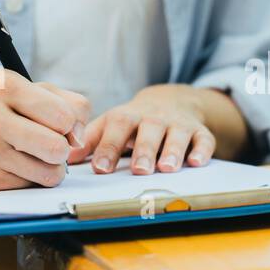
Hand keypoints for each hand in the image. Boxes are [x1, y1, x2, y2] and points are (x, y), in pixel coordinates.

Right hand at [0, 70, 90, 188]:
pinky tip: (14, 165)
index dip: (73, 123)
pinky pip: (32, 185)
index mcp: (6, 85)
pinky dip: (31, 178)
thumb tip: (80, 138)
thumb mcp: (23, 90)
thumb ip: (64, 102)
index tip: (60, 124)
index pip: (68, 113)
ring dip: (51, 168)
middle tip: (50, 143)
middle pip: (59, 146)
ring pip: (50, 172)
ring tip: (34, 155)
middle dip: (63, 149)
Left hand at [81, 84, 216, 174]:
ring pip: (177, 135)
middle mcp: (154, 118)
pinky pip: (204, 139)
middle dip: (145, 150)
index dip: (109, 147)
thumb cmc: (134, 121)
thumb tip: (65, 157)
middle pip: (149, 130)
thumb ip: (90, 140)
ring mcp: (178, 124)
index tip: (101, 168)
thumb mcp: (110, 124)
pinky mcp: (200, 131)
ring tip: (168, 168)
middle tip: (140, 170)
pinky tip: (197, 162)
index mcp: (128, 116)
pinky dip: (202, 150)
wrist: (171, 100)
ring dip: (173, 150)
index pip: (117, 127)